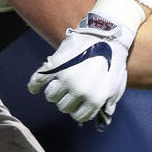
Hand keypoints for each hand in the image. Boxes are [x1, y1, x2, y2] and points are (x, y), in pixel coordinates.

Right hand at [27, 0, 145, 124]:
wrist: (106, 35)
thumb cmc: (113, 60)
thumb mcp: (117, 84)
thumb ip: (110, 100)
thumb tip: (106, 112)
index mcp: (94, 99)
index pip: (79, 116)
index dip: (78, 110)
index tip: (78, 105)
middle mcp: (78, 91)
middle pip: (64, 107)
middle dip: (67, 101)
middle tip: (70, 93)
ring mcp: (65, 78)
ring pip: (51, 96)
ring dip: (54, 93)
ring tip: (59, 86)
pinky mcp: (56, 65)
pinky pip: (38, 81)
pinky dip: (34, 86)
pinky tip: (34, 89)